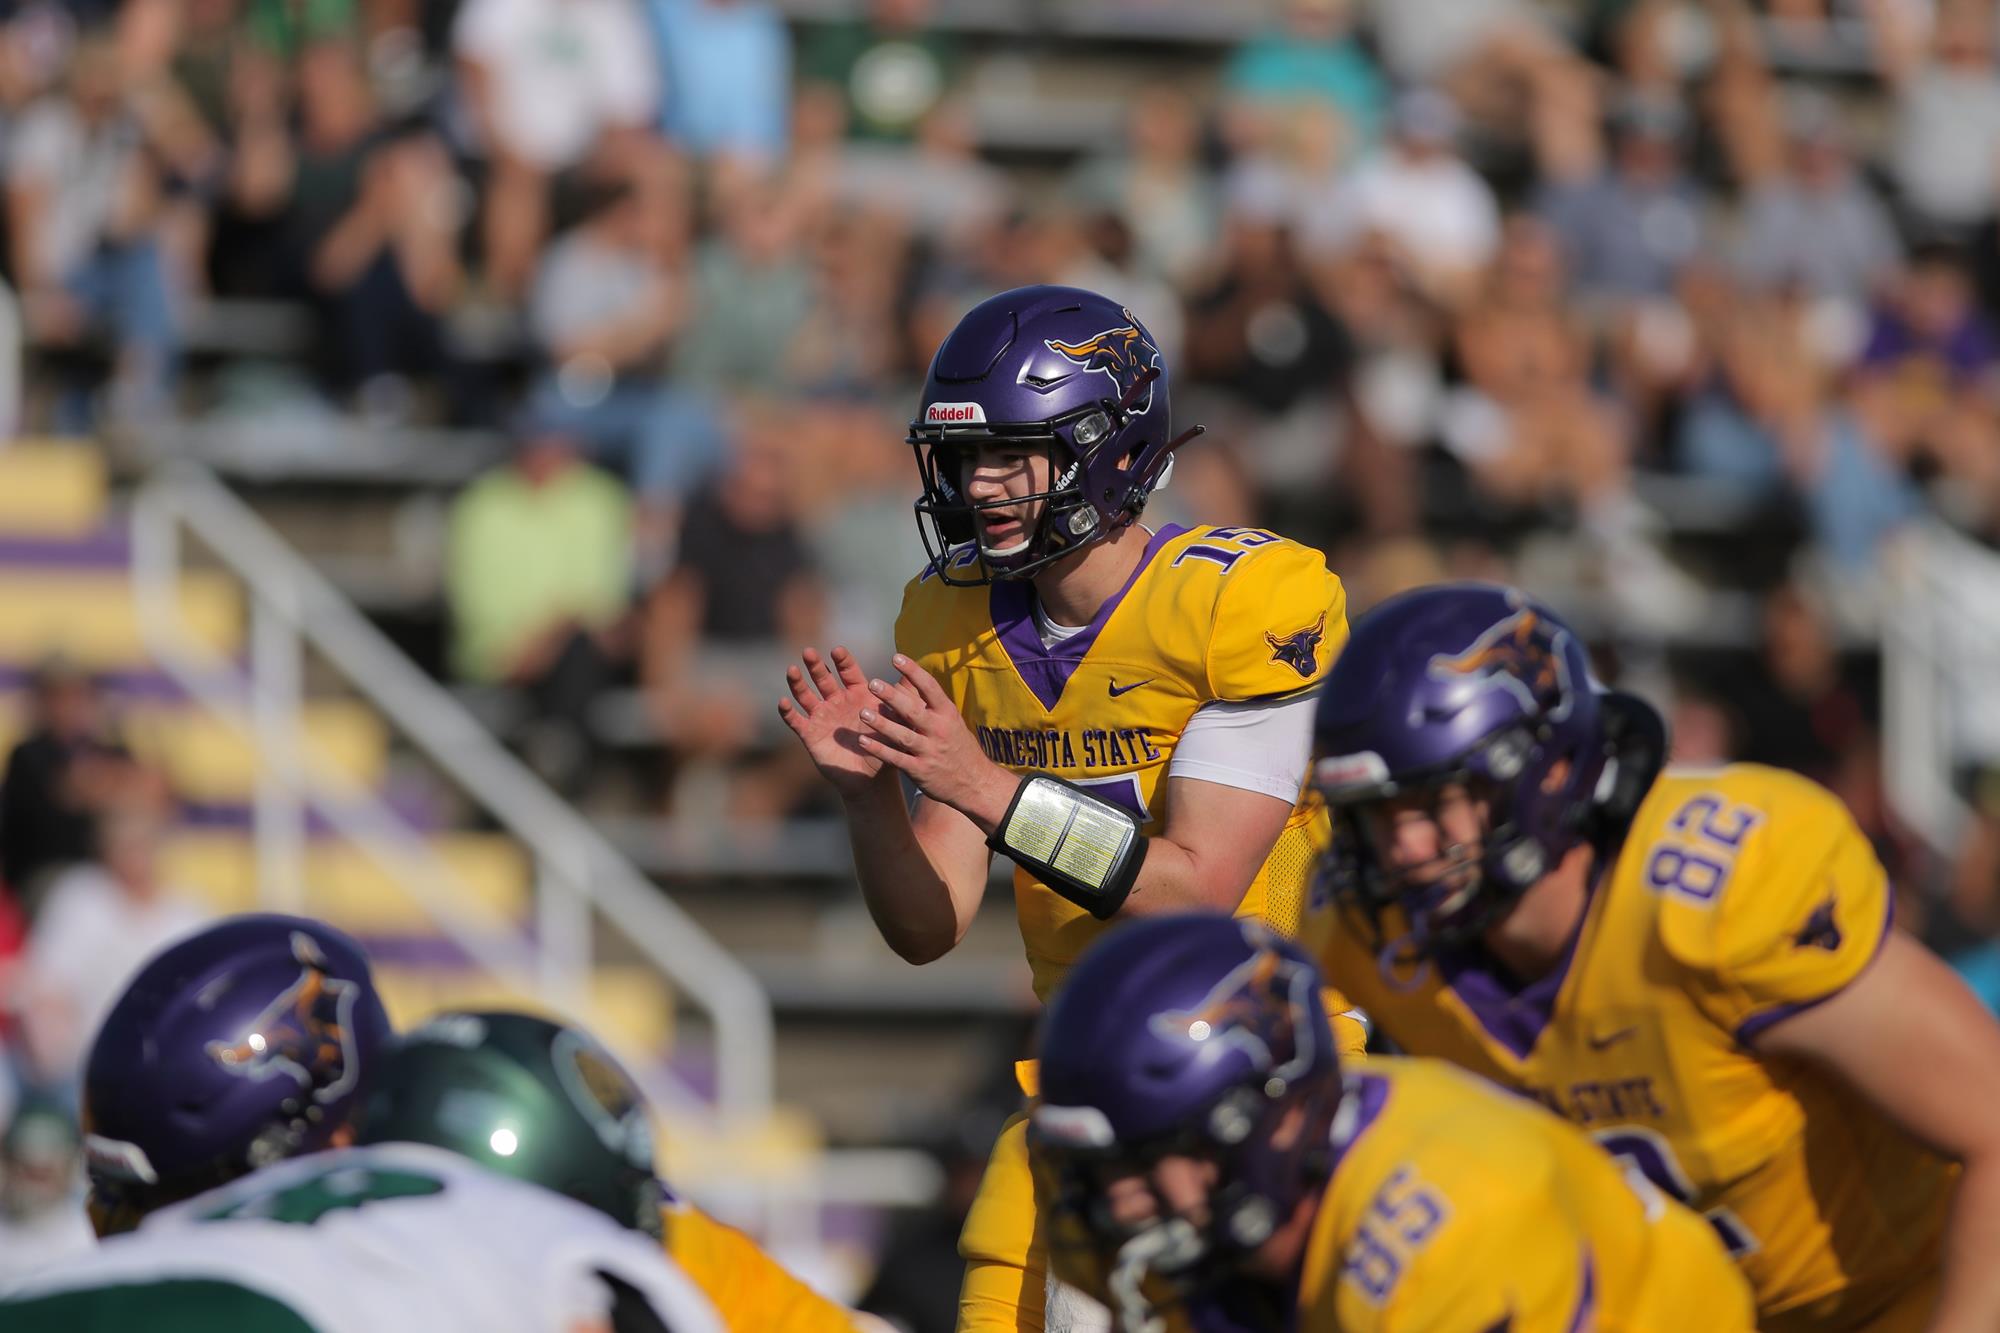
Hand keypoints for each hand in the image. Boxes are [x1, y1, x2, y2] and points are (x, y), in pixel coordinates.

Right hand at [777, 646, 890, 796]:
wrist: (872, 779)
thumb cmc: (886, 747)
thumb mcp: (897, 719)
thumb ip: (904, 695)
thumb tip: (916, 670)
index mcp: (857, 694)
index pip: (847, 671)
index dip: (842, 661)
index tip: (837, 650)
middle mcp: (836, 701)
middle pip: (823, 678)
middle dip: (815, 665)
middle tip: (809, 652)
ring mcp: (822, 717)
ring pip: (806, 695)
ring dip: (797, 683)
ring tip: (792, 670)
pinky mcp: (810, 734)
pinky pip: (796, 721)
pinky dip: (788, 712)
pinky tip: (783, 702)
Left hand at [856, 654, 1015, 831]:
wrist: (974, 783)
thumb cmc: (958, 746)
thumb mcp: (951, 721)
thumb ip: (929, 704)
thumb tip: (904, 682)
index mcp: (947, 714)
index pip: (930, 688)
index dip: (913, 671)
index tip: (896, 657)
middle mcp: (939, 730)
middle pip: (913, 711)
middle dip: (892, 697)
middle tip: (872, 683)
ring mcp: (929, 751)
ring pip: (903, 736)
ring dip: (882, 724)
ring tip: (863, 713)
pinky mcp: (920, 770)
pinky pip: (896, 759)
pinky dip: (879, 750)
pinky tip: (863, 741)